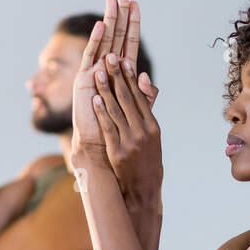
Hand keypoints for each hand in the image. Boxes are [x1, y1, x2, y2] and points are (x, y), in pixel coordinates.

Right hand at [71, 0, 155, 163]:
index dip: (133, 23)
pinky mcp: (85, 79)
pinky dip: (96, 41)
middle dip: (119, 11)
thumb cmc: (120, 129)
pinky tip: (101, 26)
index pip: (129, 42)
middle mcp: (108, 67)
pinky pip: (91, 56)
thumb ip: (145, 95)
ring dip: (109, 20)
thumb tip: (148, 79)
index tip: (135, 3)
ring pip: (104, 40)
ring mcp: (96, 71)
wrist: (102, 145)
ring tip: (112, 0)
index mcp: (123, 71)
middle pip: (116, 34)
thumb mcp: (138, 110)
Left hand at [88, 18, 161, 202]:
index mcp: (153, 127)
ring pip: (117, 111)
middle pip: (128, 100)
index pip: (141, 98)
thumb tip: (143, 81)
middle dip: (118, 78)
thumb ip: (147, 111)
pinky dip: (102, 113)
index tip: (123, 61)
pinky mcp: (118, 153)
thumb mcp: (153, 138)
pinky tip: (95, 100)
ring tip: (99, 73)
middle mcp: (143, 133)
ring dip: (107, 90)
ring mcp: (131, 143)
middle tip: (109, 58)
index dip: (131, 78)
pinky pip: (109, 129)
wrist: (144, 191)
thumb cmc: (148, 162)